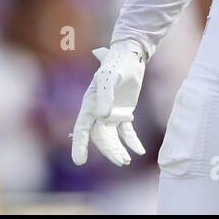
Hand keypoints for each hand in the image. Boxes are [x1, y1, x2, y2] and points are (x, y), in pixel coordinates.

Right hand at [70, 39, 146, 166]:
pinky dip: (132, 141)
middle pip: (101, 136)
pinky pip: (127, 132)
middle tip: (120, 161)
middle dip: (109, 150)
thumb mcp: (108, 76)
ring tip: (126, 160)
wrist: (130, 56)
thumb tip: (103, 116)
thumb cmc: (115, 63)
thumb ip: (105, 94)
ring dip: (119, 149)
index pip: (82, 128)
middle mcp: (98, 111)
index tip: (79, 161)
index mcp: (89, 104)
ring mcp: (112, 113)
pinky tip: (139, 150)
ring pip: (113, 137)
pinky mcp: (125, 113)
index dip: (80, 144)